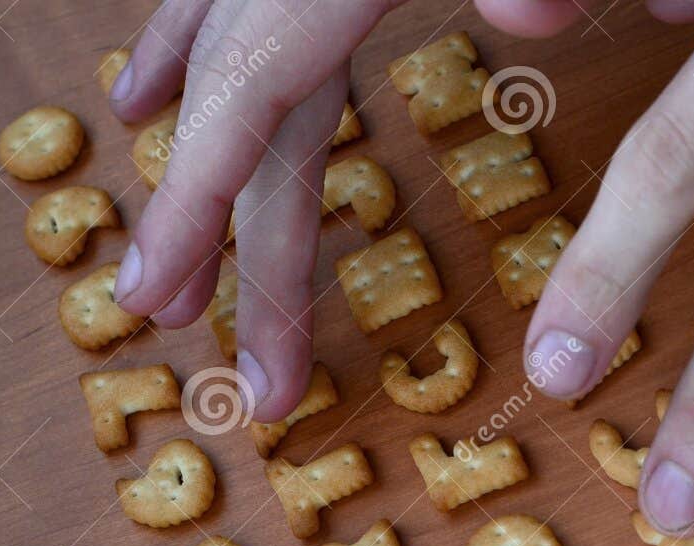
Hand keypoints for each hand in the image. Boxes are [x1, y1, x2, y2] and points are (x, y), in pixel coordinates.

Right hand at [105, 0, 693, 421]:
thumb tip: (544, 16)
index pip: (255, 96)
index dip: (202, 207)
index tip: (160, 303)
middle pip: (244, 108)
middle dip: (229, 239)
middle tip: (232, 362)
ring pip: (212, 41)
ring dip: (187, 143)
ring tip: (164, 241)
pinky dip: (191, 43)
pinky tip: (150, 75)